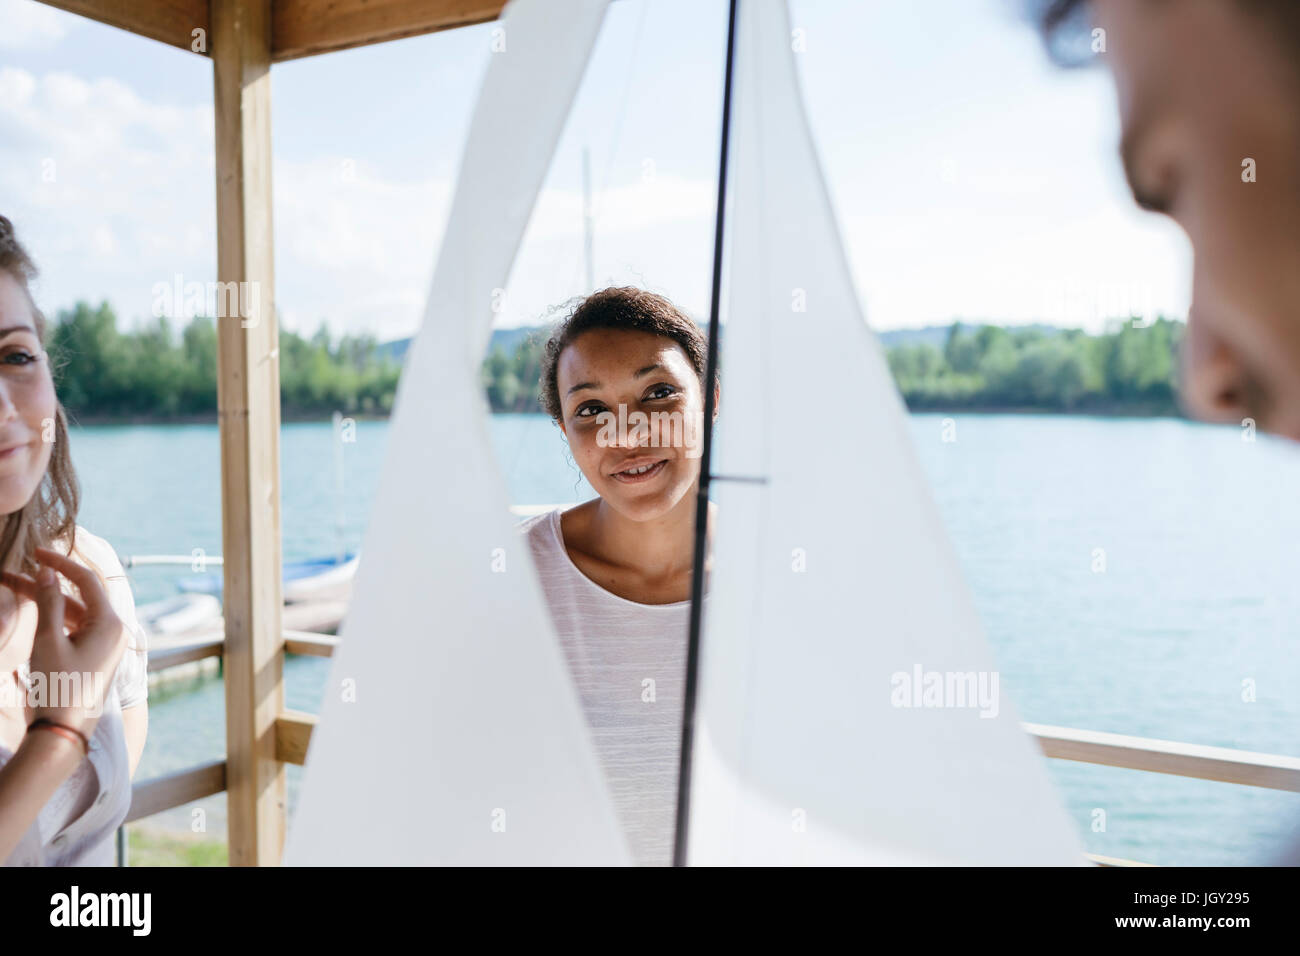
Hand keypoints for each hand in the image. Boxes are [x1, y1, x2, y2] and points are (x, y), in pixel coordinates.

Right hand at [3, 547, 124, 738]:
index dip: (61, 562)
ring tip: (11, 585)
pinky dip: (52, 617)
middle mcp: (113, 631)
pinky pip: (73, 628)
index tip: (36, 552)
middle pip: (79, 595)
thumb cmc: (58, 687)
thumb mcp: (49, 641)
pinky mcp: (92, 656)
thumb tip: (49, 572)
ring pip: (73, 612)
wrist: (62, 733)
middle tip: (14, 571)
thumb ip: (50, 604)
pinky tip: (30, 608)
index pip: (88, 580)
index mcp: (111, 624)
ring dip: (46, 599)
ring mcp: (104, 644)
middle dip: (47, 581)